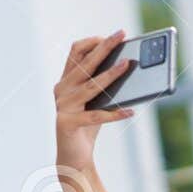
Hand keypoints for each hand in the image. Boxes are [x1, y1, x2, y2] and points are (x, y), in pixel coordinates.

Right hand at [54, 30, 135, 176]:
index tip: (113, 36)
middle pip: (84, 63)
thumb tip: (128, 66)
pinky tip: (130, 111)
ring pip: (91, 87)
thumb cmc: (87, 127)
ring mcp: (63, 106)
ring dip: (110, 74)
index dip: (93, 42)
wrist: (73, 157)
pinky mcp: (68, 123)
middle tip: (121, 34)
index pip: (76, 52)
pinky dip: (114, 113)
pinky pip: (95, 116)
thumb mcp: (96, 102)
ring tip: (127, 64)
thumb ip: (103, 85)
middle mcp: (62, 90)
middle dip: (105, 47)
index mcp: (66, 81)